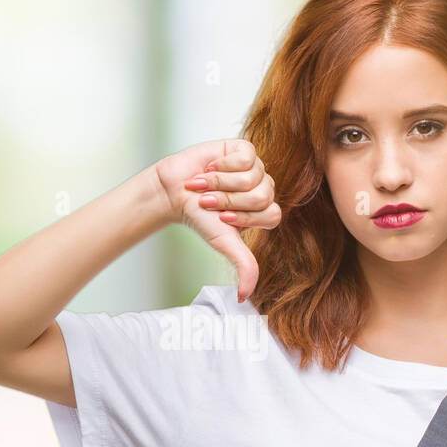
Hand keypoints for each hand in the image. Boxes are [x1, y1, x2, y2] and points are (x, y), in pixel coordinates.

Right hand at [152, 138, 280, 301]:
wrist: (174, 193)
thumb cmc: (200, 218)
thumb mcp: (224, 243)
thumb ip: (244, 266)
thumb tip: (245, 297)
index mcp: (264, 211)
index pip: (272, 214)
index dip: (245, 217)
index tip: (221, 219)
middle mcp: (263, 188)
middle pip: (261, 196)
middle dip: (229, 201)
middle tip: (209, 202)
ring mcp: (255, 168)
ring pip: (252, 177)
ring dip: (222, 184)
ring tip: (205, 186)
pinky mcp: (243, 149)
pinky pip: (246, 157)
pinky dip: (223, 166)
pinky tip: (210, 168)